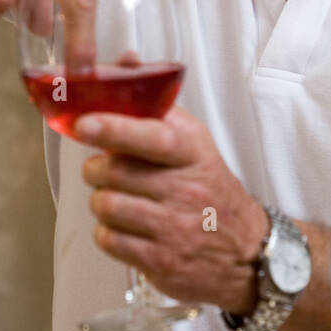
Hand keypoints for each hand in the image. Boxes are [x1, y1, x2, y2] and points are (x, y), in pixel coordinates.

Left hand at [76, 106, 268, 312]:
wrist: (246, 252)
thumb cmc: (209, 191)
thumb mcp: (195, 144)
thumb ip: (158, 110)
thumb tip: (124, 70)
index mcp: (193, 153)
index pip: (152, 136)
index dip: (114, 128)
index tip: (84, 124)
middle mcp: (186, 189)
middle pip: (114, 171)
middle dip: (96, 170)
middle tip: (102, 171)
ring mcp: (174, 227)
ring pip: (105, 205)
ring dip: (101, 202)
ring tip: (117, 201)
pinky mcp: (161, 261)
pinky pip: (108, 239)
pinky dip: (107, 233)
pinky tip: (124, 228)